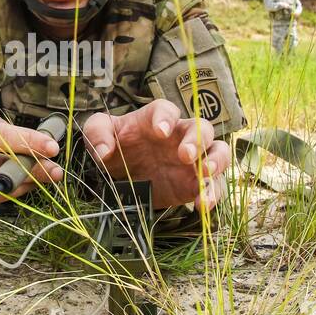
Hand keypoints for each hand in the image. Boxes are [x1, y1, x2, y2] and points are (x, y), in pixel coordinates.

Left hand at [81, 99, 229, 210]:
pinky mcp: (196, 183)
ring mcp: (193, 160)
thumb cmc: (116, 146)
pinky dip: (213, 194)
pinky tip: (202, 205)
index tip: (160, 131)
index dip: (165, 118)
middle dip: (197, 139)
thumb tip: (105, 150)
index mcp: (155, 120)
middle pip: (201, 127)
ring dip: (216, 161)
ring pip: (218, 152)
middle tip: (184, 155)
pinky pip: (214, 185)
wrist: (124, 175)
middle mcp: (180, 136)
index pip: (166, 110)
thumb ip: (97, 134)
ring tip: (205, 174)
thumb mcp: (98, 134)